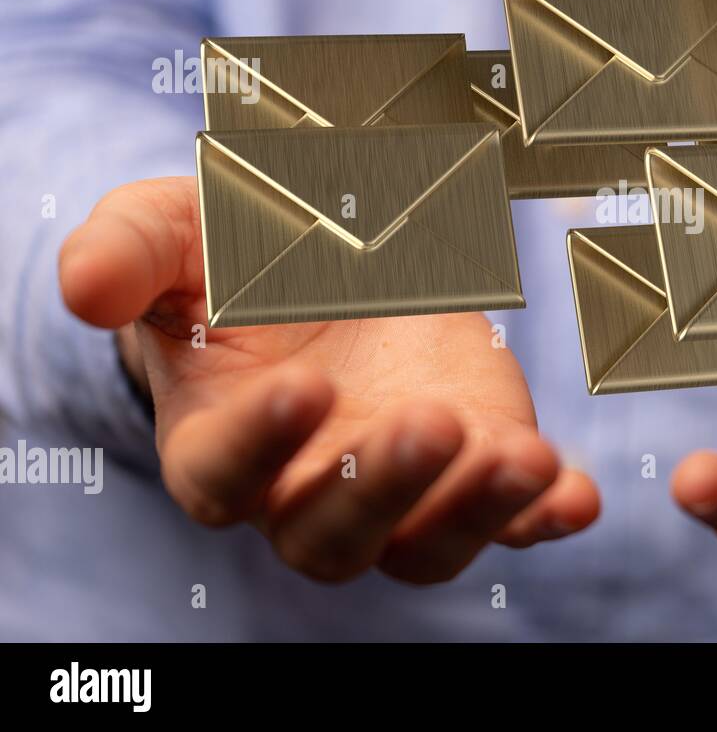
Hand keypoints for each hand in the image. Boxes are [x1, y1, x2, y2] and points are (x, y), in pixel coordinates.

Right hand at [60, 177, 598, 583]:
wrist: (324, 259)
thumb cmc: (232, 255)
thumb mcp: (174, 232)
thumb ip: (126, 254)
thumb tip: (80, 289)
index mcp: (219, 443)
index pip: (226, 474)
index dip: (260, 444)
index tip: (305, 386)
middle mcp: (306, 488)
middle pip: (331, 534)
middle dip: (380, 488)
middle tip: (427, 425)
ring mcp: (399, 487)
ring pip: (425, 545)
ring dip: (476, 512)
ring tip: (525, 459)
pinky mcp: (471, 465)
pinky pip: (506, 520)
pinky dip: (541, 516)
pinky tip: (576, 494)